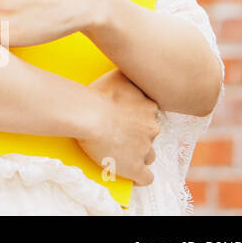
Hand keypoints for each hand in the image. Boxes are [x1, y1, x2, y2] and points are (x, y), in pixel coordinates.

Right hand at [75, 68, 160, 185]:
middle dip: (138, 136)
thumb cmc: (98, 93)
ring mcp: (145, 149)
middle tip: (119, 133)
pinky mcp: (135, 167)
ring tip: (120, 153)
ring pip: (148, 155)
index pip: (150, 115)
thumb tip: (132, 64)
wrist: (90, 115)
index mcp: (149, 108)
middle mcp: (152, 128)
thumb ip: (129, 73)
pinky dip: (139, 178)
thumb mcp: (117, 75)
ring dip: (138, 155)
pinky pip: (145, 178)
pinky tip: (131, 176)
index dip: (138, 118)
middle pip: (151, 135)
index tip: (127, 119)